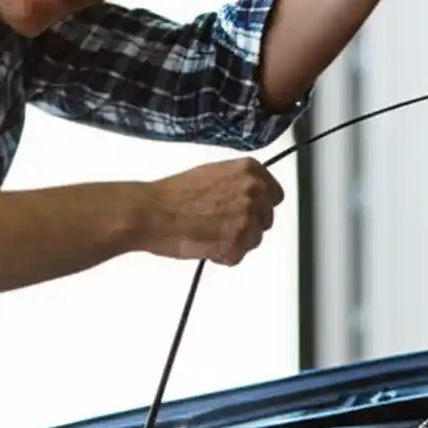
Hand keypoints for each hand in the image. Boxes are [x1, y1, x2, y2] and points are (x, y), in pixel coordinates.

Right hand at [142, 157, 283, 265]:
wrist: (152, 212)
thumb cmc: (173, 193)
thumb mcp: (211, 173)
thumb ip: (236, 183)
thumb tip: (246, 197)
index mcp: (248, 171)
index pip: (274, 195)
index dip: (260, 206)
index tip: (248, 211)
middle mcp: (253, 192)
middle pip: (266, 219)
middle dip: (248, 225)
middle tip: (221, 225)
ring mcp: (247, 218)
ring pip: (253, 240)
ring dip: (235, 242)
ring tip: (208, 234)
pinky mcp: (237, 243)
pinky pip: (237, 256)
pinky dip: (222, 256)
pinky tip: (204, 244)